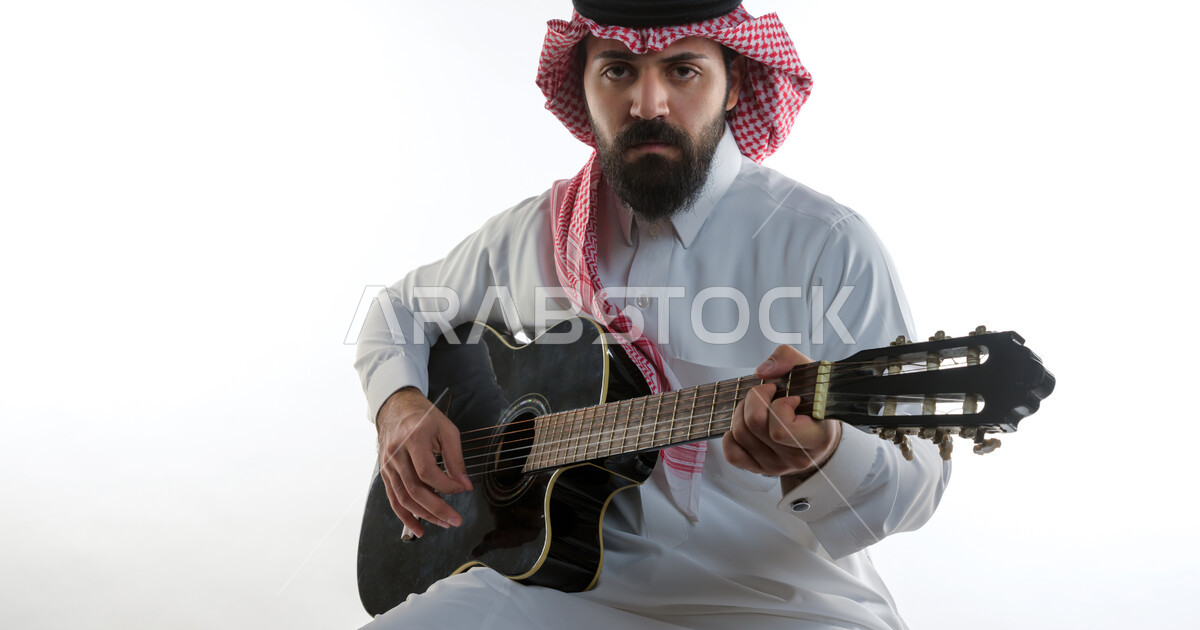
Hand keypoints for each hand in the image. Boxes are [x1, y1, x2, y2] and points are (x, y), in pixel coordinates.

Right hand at [376, 387, 472, 537]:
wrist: (396, 407)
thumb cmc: (423, 417)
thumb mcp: (447, 430)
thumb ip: (456, 458)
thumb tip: (465, 484)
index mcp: (413, 439)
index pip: (428, 472)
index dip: (446, 486)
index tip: (461, 490)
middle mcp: (397, 453)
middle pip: (415, 489)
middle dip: (437, 509)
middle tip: (455, 520)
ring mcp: (388, 465)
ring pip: (403, 498)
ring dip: (423, 516)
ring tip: (443, 524)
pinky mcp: (385, 473)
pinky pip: (394, 498)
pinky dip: (405, 516)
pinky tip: (418, 528)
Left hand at [723, 345, 842, 484]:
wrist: (821, 430)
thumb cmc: (816, 401)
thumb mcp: (811, 372)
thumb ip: (790, 359)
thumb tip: (762, 371)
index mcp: (817, 438)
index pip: (781, 430)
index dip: (780, 406)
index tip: (791, 397)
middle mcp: (798, 458)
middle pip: (754, 425)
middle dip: (755, 399)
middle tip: (768, 392)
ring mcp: (778, 467)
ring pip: (740, 434)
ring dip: (743, 411)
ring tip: (759, 405)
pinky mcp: (761, 470)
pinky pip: (733, 455)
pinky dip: (732, 436)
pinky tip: (746, 424)